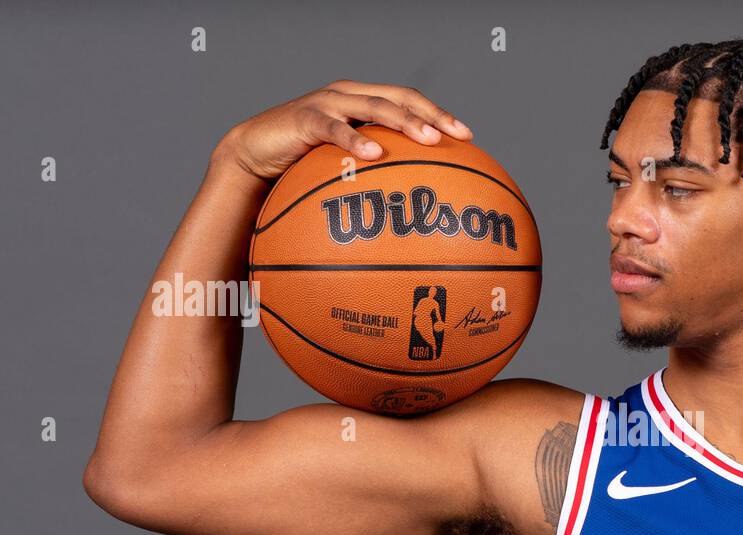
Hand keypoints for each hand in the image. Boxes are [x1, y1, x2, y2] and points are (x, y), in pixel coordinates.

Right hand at [212, 79, 472, 180]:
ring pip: (373, 106)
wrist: (254, 156)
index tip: (468, 137)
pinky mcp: (303, 118)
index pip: (409, 101)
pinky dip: (355, 140)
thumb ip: (376, 174)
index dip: (439, 114)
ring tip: (428, 139)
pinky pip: (333, 128)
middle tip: (456, 136)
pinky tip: (375, 154)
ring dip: (404, 122)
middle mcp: (349, 96)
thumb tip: (414, 210)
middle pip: (398, 97)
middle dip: (431, 115)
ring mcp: (326, 103)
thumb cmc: (304, 167)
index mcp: (363, 102)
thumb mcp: (345, 168)